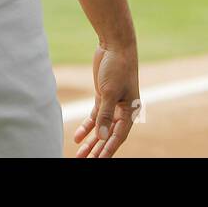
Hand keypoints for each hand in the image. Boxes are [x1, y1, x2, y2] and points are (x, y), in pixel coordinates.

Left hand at [73, 42, 139, 157]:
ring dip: (91, 141)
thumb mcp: (109, 92)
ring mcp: (112, 104)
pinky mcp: (103, 96)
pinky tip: (77, 137)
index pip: (118, 136)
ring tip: (80, 154)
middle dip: (98, 149)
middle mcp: (123, 110)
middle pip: (109, 135)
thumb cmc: (117, 67)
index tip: (99, 161)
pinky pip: (95, 116)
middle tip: (86, 161)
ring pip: (101, 127)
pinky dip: (87, 126)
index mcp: (130, 111)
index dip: (108, 149)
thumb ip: (104, 115)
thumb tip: (100, 136)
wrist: (116, 45)